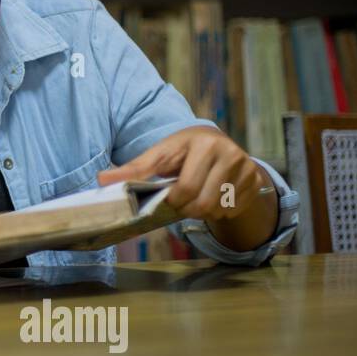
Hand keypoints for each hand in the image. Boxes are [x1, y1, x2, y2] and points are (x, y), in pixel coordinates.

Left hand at [97, 126, 278, 250]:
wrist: (216, 144)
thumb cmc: (181, 152)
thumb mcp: (158, 155)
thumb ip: (133, 170)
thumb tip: (101, 181)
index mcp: (201, 143)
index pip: (186, 188)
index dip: (174, 200)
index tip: (168, 197)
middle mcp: (228, 152)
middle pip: (203, 202)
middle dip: (187, 208)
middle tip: (181, 202)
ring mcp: (245, 166)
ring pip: (219, 208)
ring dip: (203, 211)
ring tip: (196, 198)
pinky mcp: (255, 180)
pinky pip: (234, 210)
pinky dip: (220, 212)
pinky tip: (213, 198)